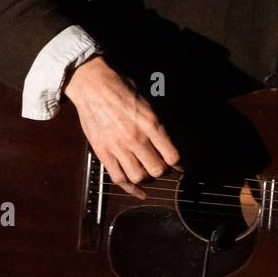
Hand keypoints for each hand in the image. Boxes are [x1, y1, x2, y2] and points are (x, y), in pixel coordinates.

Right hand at [63, 58, 181, 200]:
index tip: (185, 167)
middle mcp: (135, 138)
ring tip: (150, 172)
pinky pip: (119, 178)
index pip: (173, 156)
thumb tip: (171, 143)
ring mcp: (117, 147)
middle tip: (165, 167)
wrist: (92, 84)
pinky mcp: (103, 152)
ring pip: (139, 177)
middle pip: (158, 170)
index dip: (182, 165)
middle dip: (165, 171)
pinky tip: (140, 192)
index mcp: (151, 123)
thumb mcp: (149, 102)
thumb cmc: (122, 88)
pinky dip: (131, 188)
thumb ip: (160, 124)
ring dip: (148, 178)